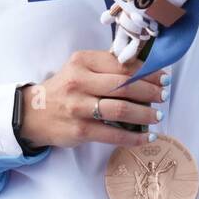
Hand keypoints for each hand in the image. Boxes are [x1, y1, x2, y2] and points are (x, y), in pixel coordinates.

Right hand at [19, 51, 168, 148]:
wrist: (33, 113)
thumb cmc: (64, 89)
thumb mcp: (80, 69)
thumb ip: (106, 67)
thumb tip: (144, 69)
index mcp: (82, 61)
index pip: (121, 64)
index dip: (147, 71)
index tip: (162, 76)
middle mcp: (80, 81)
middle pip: (124, 85)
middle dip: (150, 91)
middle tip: (164, 95)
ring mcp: (79, 106)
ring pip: (121, 109)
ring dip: (145, 113)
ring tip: (157, 115)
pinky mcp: (80, 129)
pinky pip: (113, 134)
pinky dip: (134, 137)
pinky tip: (147, 137)